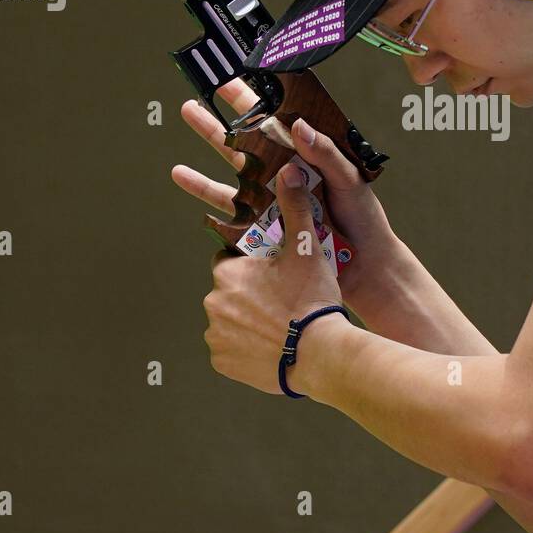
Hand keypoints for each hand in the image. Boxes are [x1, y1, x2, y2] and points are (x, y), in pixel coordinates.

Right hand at [170, 78, 407, 315]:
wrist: (365, 267)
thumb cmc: (364, 220)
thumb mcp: (349, 180)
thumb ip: (324, 153)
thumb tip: (298, 125)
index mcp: (307, 159)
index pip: (276, 125)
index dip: (253, 105)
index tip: (229, 85)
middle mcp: (285, 177)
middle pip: (245, 146)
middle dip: (218, 124)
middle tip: (192, 105)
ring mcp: (272, 202)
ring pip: (232, 174)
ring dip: (205, 155)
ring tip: (186, 136)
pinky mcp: (264, 227)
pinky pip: (231, 211)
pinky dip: (208, 196)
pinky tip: (187, 178)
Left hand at [203, 159, 348, 393]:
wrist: (319, 353)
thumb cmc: (312, 300)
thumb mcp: (306, 248)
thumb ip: (294, 207)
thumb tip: (288, 170)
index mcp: (229, 272)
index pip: (232, 261)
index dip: (254, 266)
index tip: (274, 274)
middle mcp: (213, 302)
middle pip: (230, 292)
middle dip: (251, 294)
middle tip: (282, 301)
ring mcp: (215, 334)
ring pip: (230, 321)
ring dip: (247, 321)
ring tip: (279, 326)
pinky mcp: (221, 362)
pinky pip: (230, 350)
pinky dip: (245, 349)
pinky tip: (271, 347)